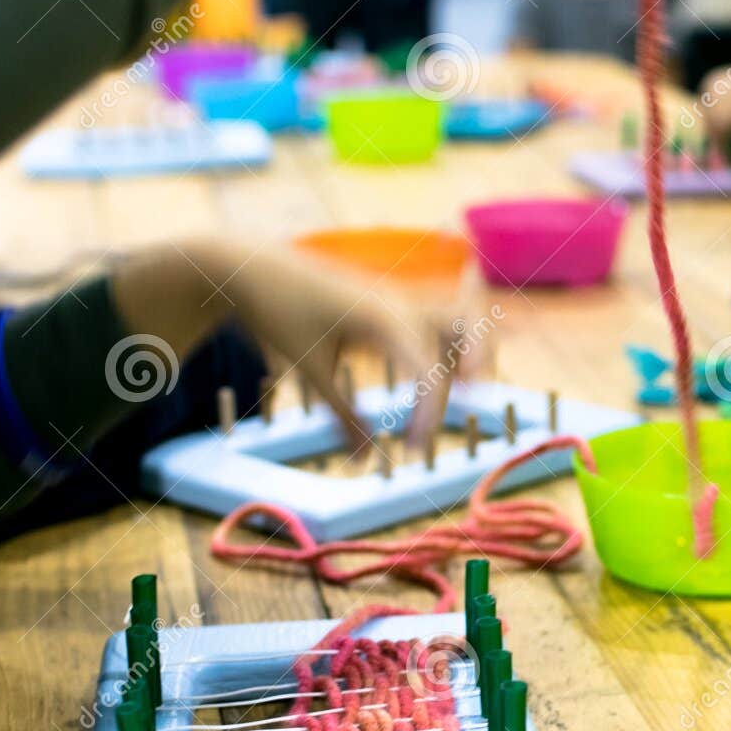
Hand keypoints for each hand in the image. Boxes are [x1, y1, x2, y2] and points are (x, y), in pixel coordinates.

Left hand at [113, 239, 462, 451]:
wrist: (255, 268)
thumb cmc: (280, 315)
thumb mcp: (310, 370)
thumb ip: (341, 417)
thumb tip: (361, 462)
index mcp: (382, 317)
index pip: (428, 367)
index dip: (429, 411)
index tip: (412, 448)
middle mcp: (400, 303)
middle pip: (462, 331)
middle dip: (475, 364)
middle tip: (471, 399)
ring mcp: (399, 299)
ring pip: (458, 317)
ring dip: (473, 348)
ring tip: (471, 386)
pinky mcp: (392, 304)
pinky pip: (437, 321)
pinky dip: (451, 345)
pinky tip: (446, 378)